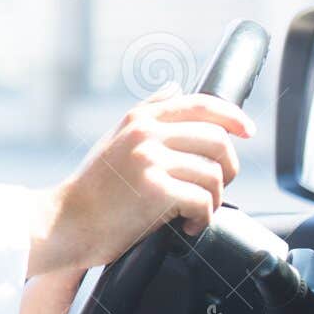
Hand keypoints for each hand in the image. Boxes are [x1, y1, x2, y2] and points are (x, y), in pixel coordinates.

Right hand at [27, 86, 253, 274]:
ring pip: (214, 173)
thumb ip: (147, 111)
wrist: (66, 221)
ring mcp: (150, 160)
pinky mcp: (155, 190)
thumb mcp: (116, 138)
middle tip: (214, 189)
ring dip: (213, 199)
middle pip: (217, 139)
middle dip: (228, 168)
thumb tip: (174, 87)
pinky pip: (203, 201)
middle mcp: (146, 133)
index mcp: (140, 118)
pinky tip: (187, 225)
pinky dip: (202, 218)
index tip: (248, 130)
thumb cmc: (93, 188)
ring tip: (196, 212)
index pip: (200, 103)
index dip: (232, 116)